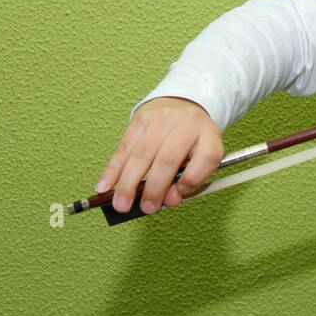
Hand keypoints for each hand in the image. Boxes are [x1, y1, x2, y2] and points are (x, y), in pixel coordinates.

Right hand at [94, 97, 224, 214]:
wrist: (181, 107)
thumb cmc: (193, 141)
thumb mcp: (202, 158)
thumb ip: (192, 180)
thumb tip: (169, 199)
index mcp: (209, 134)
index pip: (207, 158)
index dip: (192, 181)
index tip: (176, 197)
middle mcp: (187, 123)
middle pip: (169, 158)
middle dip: (154, 188)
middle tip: (146, 208)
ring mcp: (162, 118)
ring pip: (142, 154)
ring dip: (128, 183)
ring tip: (121, 204)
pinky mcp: (141, 118)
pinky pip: (124, 147)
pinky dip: (113, 169)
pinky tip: (105, 185)